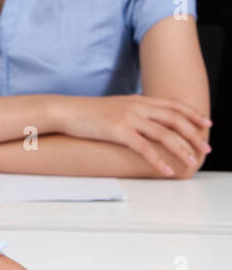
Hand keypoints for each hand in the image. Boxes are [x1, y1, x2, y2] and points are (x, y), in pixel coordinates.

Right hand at [54, 95, 210, 176]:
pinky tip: (166, 170)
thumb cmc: (85, 112)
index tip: (206, 123)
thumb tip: (145, 122)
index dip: (192, 114)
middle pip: (174, 120)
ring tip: (191, 162)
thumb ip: (132, 110)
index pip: (173, 105)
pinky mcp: (118, 131)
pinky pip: (145, 148)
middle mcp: (137, 106)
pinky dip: (158, 160)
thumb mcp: (114, 106)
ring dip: (181, 149)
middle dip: (193, 135)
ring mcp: (128, 118)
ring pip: (164, 134)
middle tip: (205, 148)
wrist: (64, 110)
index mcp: (137, 100)